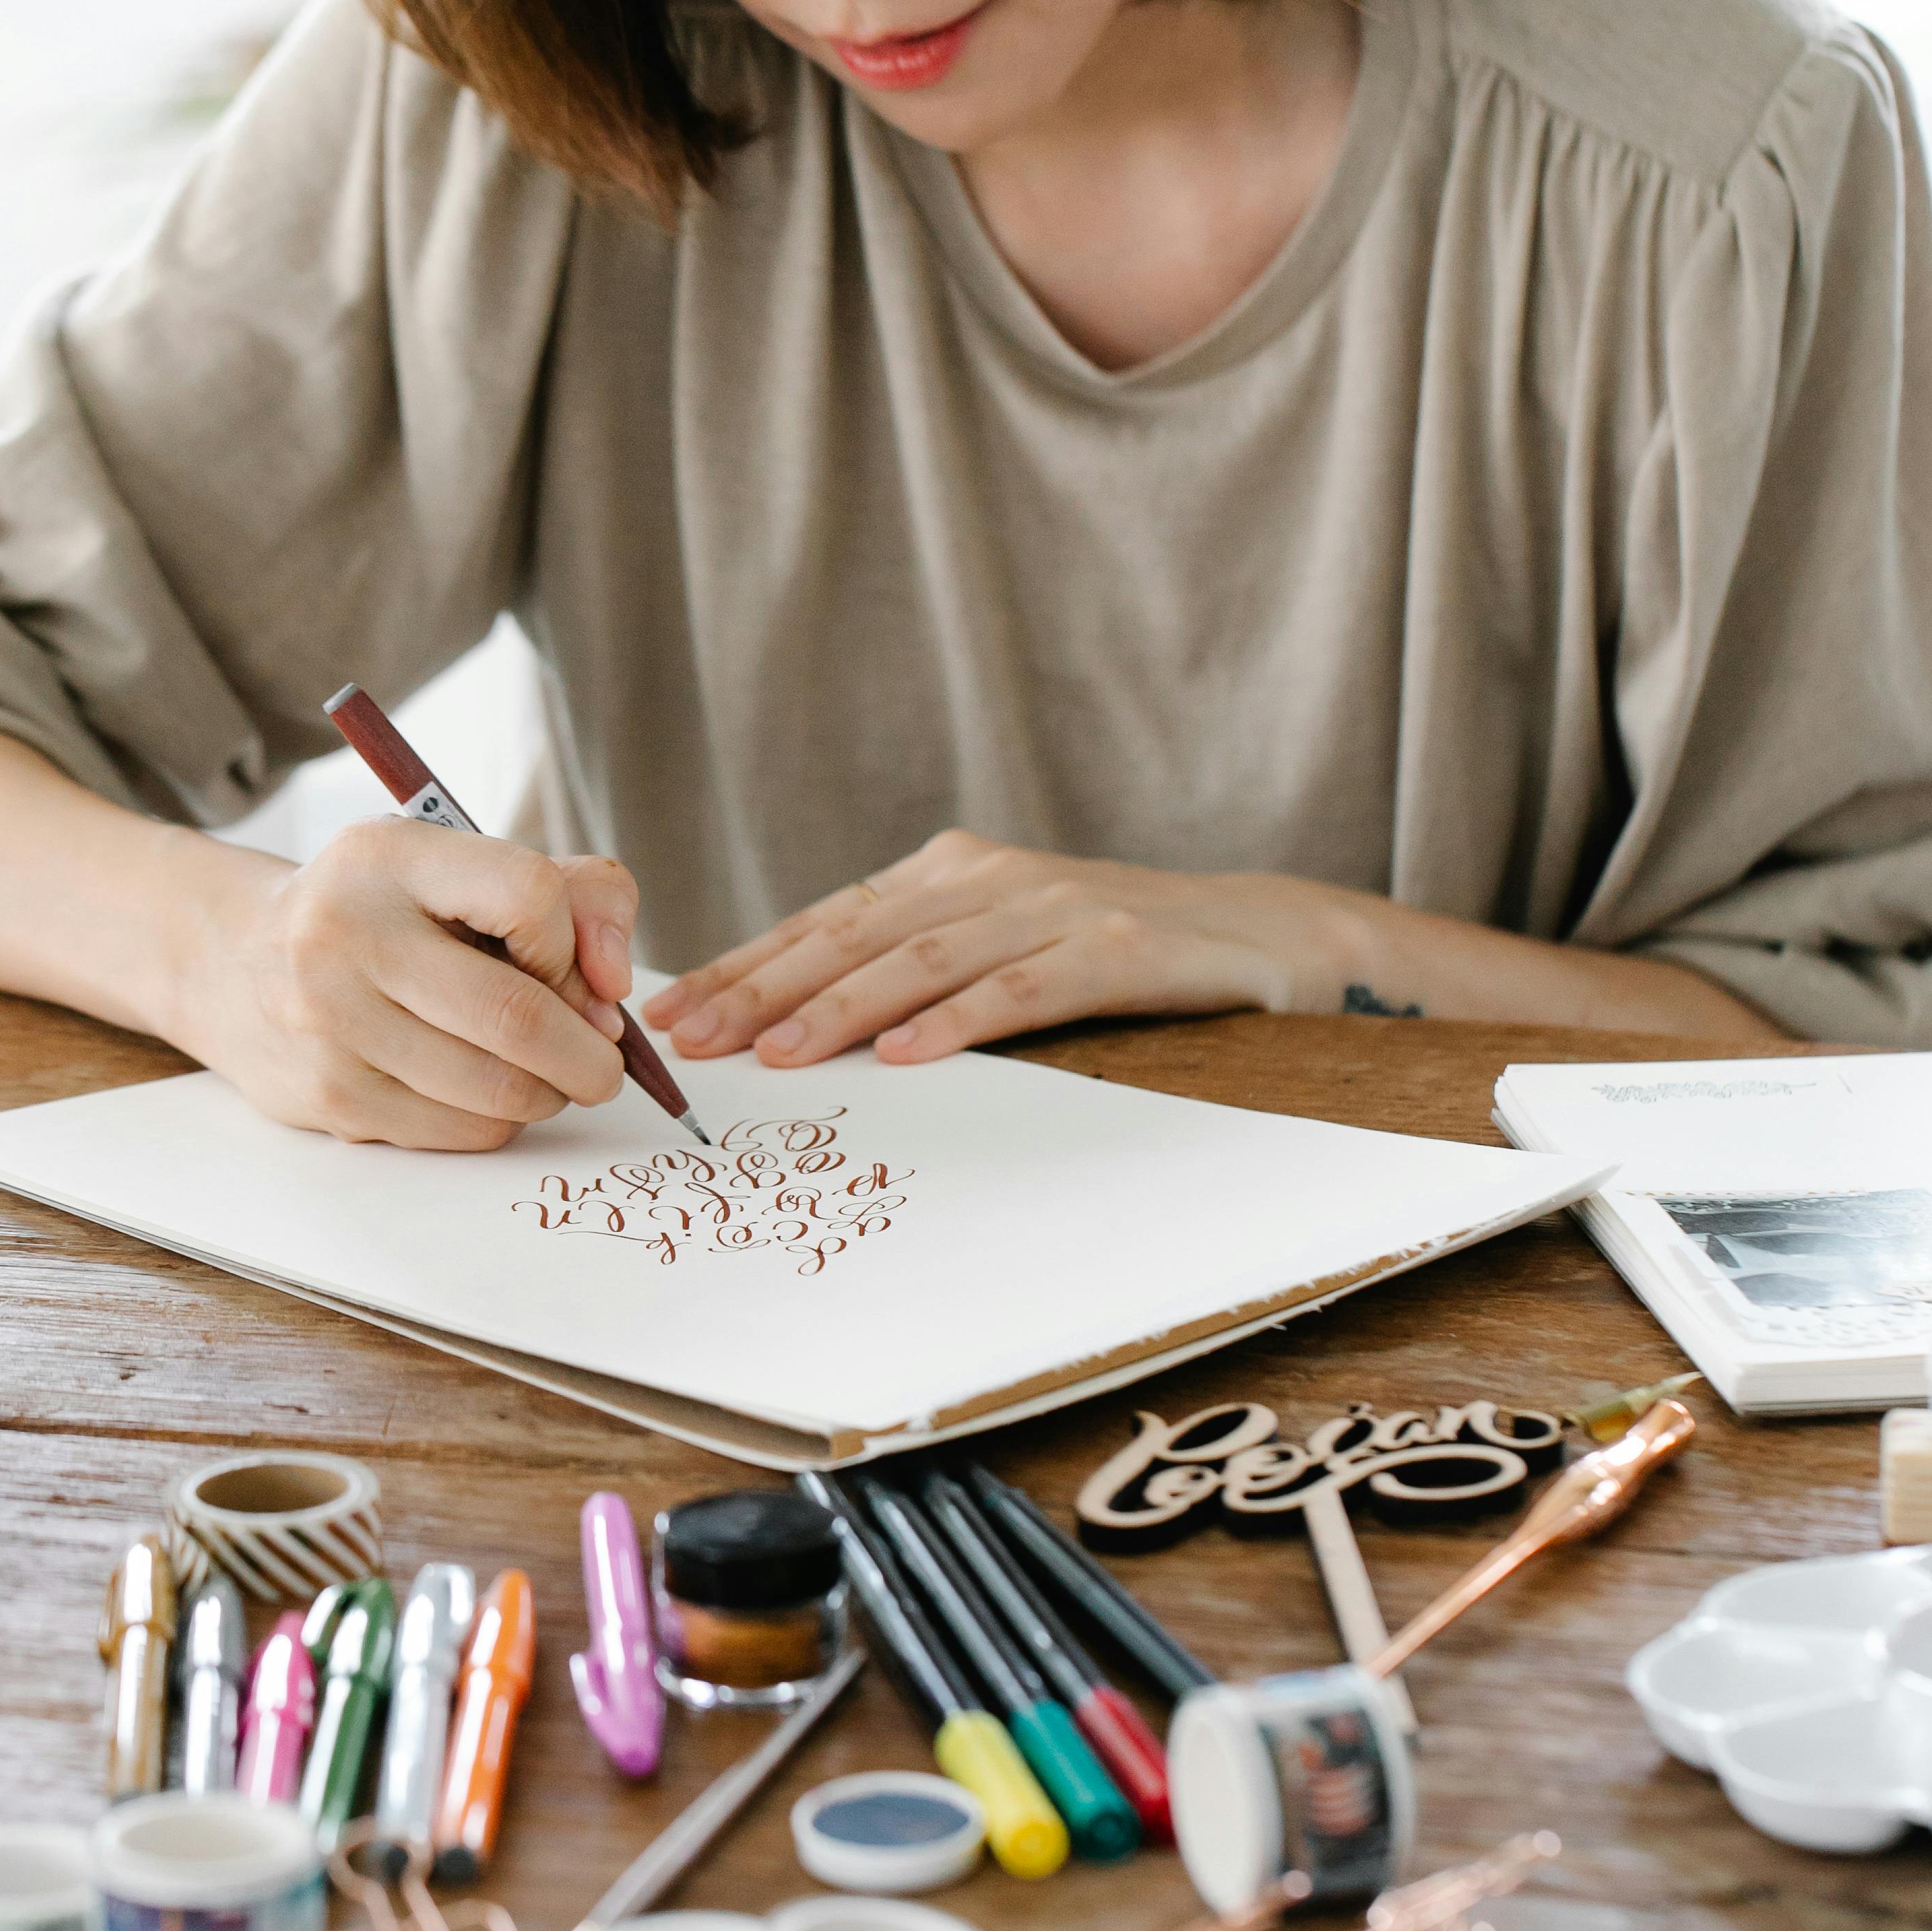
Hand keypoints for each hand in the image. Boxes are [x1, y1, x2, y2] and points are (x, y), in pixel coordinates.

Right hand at [174, 819, 639, 1146]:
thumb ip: (572, 895)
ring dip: (548, 1094)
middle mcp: (347, 934)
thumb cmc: (383, 913)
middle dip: (587, 1056)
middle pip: (516, 1016)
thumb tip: (612, 991)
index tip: (576, 970)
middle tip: (602, 1065)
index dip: (575, 946)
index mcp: (390, 857)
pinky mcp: (329, 1097)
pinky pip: (459, 1131)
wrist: (235, 962)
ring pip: (495, 1090)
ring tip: (544, 1075)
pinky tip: (483, 1090)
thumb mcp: (460, 868)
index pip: (530, 896)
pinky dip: (498, 1120)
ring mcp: (330, 1023)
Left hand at [641, 832, 1375, 1066]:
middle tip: (690, 1041)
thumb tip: (793, 1027)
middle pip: (852, 937)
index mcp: (949, 873)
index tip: (670, 1012)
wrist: (1262, 936)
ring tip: (771, 1054)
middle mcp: (989, 878)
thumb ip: (916, 970)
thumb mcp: (1003, 948)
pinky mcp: (1112, 950)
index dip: (743, 966)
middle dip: (761, 990)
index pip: (824, 923)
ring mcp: (1052, 908)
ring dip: (836, 1009)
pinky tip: (903, 1057)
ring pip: (919, 961)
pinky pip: (1017, 990)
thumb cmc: (1115, 955)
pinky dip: (956, 1022)